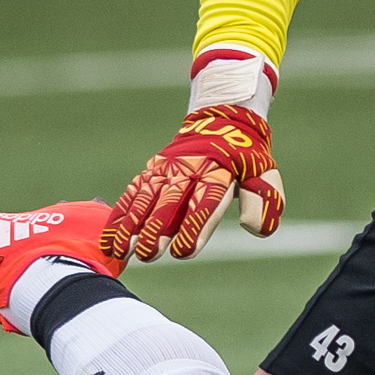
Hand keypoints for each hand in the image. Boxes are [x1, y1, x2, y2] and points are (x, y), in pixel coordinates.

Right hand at [103, 48, 286, 262]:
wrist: (223, 119)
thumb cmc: (246, 158)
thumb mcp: (264, 175)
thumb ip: (263, 202)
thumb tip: (256, 229)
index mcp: (218, 172)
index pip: (206, 202)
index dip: (194, 226)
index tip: (184, 251)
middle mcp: (189, 170)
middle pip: (170, 201)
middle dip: (156, 229)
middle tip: (147, 254)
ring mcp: (167, 169)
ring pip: (146, 198)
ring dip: (131, 225)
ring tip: (120, 250)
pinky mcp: (153, 170)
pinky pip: (133, 192)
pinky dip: (120, 214)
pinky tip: (110, 236)